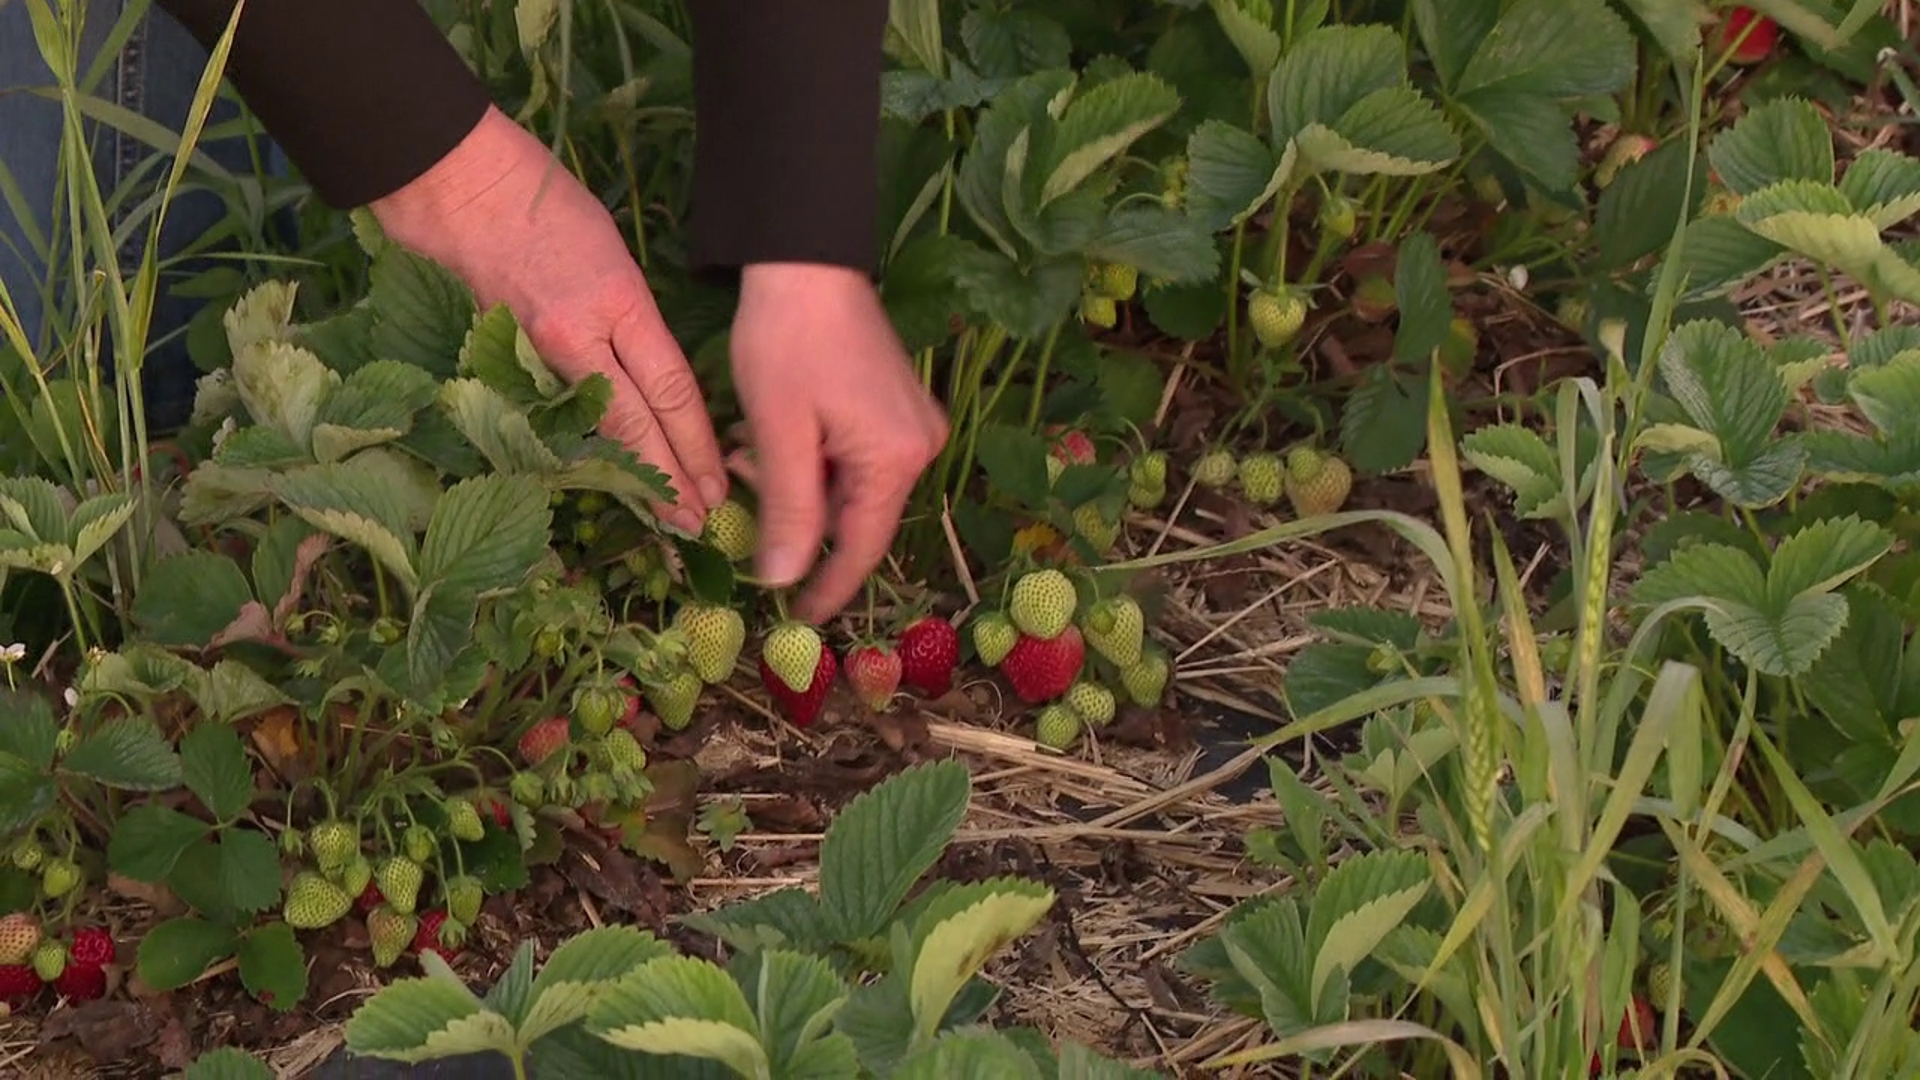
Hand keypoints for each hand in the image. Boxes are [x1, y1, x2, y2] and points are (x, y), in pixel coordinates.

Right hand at [368, 106, 726, 532]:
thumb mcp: (611, 251)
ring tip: (664, 515)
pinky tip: (606, 476)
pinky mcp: (501, 360)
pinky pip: (553, 412)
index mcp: (617, 301)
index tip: (717, 481)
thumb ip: (633, 314)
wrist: (455, 187)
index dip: (695, 442)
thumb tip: (649, 366)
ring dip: (632, 473)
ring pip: (594, 428)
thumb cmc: (542, 201)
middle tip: (699, 522)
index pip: (669, 388)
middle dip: (671, 478)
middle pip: (635, 424)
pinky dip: (584, 447)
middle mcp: (577, 337)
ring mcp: (534, 354)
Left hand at [729, 263, 947, 621]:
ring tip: (752, 452)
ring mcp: (913, 424)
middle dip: (797, 520)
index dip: (826, 588)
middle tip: (745, 498)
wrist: (805, 257)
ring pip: (849, 487)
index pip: (861, 548)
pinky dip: (811, 459)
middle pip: (856, 517)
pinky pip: (853, 457)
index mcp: (896, 460)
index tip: (795, 620)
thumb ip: (786, 511)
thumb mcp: (779, 432)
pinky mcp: (897, 406)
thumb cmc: (787, 341)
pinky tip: (774, 436)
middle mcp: (919, 446)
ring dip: (797, 484)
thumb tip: (781, 580)